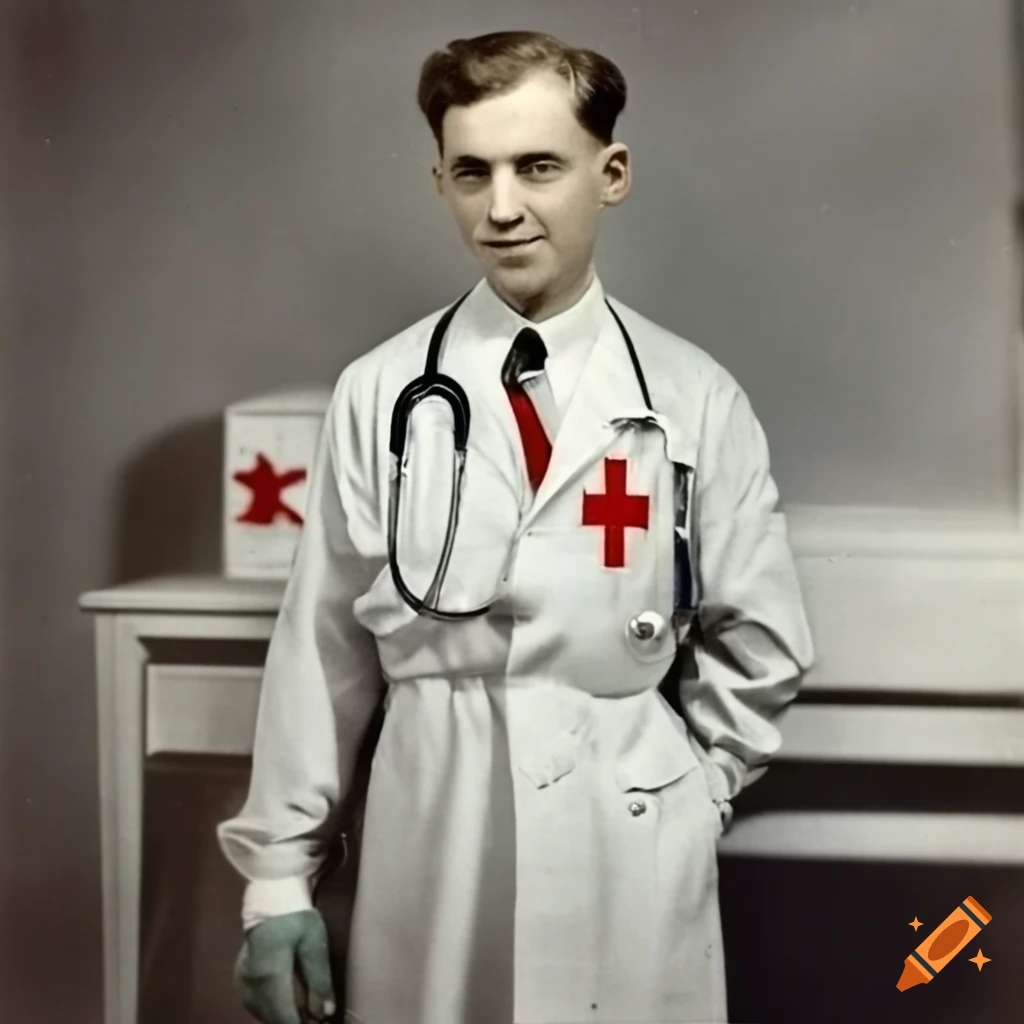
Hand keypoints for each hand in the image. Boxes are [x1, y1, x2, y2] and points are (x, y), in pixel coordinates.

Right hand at [234, 909, 336, 1023]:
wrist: (271, 899)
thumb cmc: (296, 918)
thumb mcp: (315, 945)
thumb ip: (320, 981)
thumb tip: (326, 1013)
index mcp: (270, 977)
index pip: (284, 1019)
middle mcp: (251, 984)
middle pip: (272, 1019)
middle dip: (293, 1022)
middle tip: (315, 1019)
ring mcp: (242, 981)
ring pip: (262, 1014)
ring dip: (281, 1018)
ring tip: (304, 1014)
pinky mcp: (240, 977)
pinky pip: (254, 1005)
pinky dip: (270, 1010)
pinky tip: (284, 1006)